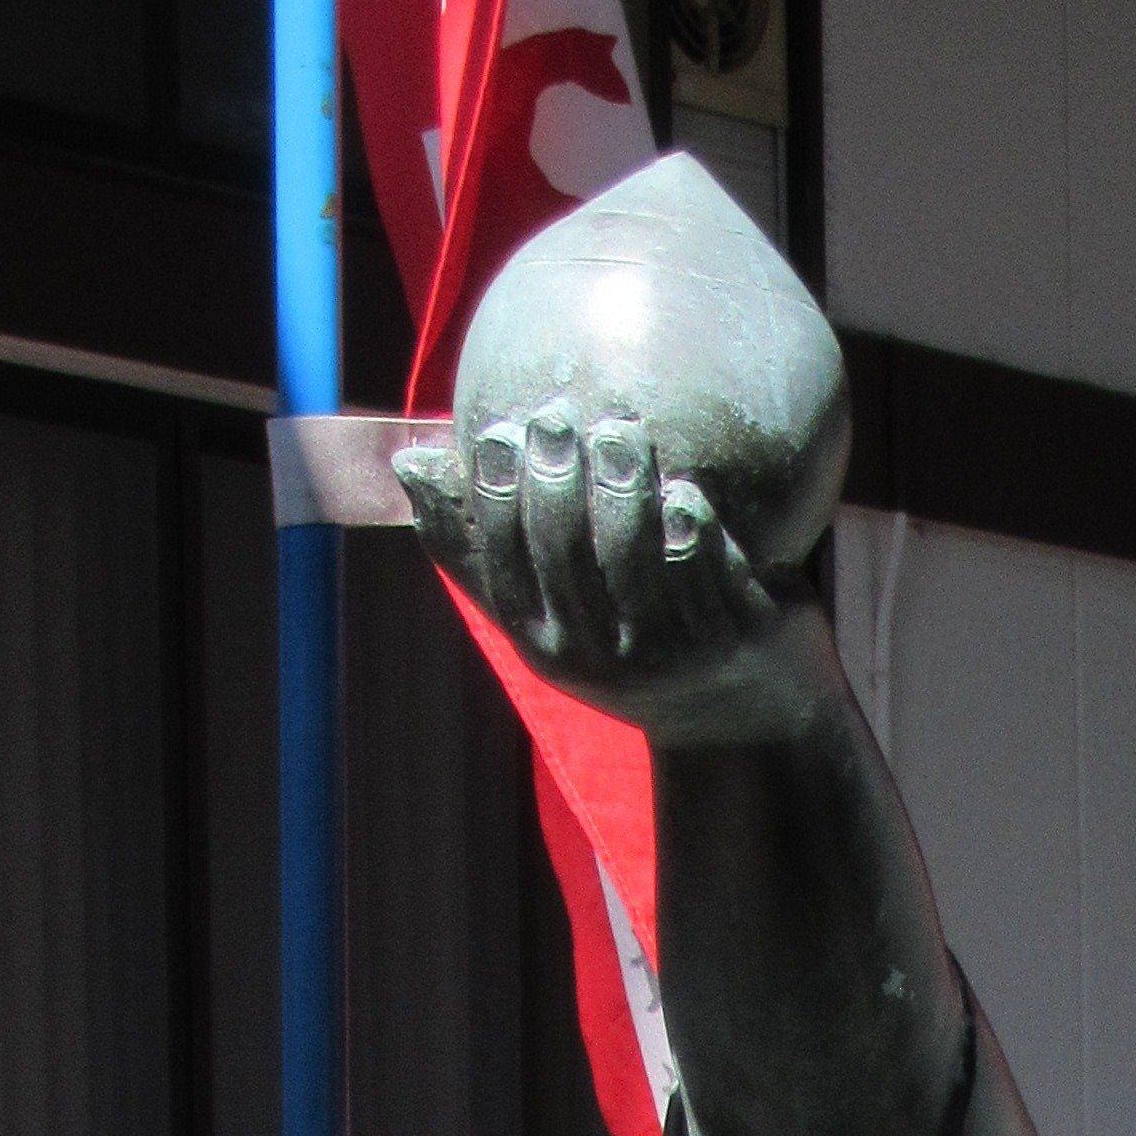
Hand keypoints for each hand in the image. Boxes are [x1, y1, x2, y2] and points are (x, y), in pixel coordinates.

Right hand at [398, 402, 799, 740]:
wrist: (727, 722)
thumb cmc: (618, 640)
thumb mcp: (544, 610)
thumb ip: (479, 546)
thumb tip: (408, 463)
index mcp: (541, 640)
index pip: (500, 561)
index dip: (495, 493)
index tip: (498, 428)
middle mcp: (597, 653)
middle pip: (564, 551)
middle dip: (556, 477)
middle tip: (556, 413)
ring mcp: (665, 651)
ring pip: (634, 557)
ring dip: (622, 486)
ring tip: (618, 429)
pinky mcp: (728, 641)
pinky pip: (705, 570)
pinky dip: (691, 524)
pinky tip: (681, 488)